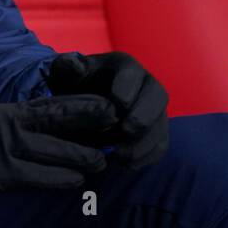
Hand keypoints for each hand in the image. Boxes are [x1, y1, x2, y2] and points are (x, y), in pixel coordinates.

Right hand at [0, 94, 118, 216]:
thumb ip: (20, 129)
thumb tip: (58, 137)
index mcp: (5, 112)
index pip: (50, 104)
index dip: (81, 103)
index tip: (108, 104)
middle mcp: (5, 123)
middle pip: (58, 120)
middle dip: (90, 122)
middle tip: (118, 125)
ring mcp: (2, 147)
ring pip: (55, 150)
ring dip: (83, 157)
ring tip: (102, 162)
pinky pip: (39, 175)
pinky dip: (61, 178)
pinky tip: (76, 180)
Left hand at [46, 51, 168, 169]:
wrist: (80, 101)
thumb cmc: (72, 84)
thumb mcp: (65, 74)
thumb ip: (68, 67)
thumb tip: (72, 63)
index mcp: (124, 66)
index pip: (133, 73)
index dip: (127, 90)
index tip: (117, 107)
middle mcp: (146, 84)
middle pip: (157, 96)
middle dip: (143, 115)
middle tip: (126, 132)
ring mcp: (154, 108)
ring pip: (161, 123)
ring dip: (145, 141)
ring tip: (122, 156)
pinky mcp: (156, 130)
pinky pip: (161, 143)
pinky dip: (147, 156)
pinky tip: (127, 165)